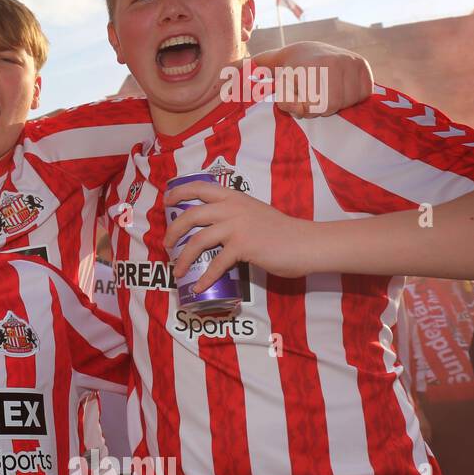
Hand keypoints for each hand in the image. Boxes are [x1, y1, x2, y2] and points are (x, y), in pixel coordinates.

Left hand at [163, 181, 319, 286]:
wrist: (306, 243)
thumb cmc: (282, 231)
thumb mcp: (254, 213)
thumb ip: (234, 215)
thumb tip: (212, 228)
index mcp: (234, 197)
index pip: (200, 187)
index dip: (179, 192)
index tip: (167, 201)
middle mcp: (232, 208)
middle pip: (191, 215)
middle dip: (173, 231)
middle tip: (166, 245)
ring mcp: (237, 227)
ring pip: (197, 240)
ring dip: (183, 258)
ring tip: (177, 271)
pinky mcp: (243, 246)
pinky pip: (216, 264)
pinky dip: (205, 278)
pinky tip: (199, 287)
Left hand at [249, 41, 372, 117]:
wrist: (314, 48)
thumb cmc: (288, 63)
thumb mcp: (268, 65)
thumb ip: (248, 70)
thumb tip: (223, 77)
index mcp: (311, 64)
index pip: (312, 108)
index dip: (300, 108)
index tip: (293, 96)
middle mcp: (335, 61)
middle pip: (328, 108)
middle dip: (315, 107)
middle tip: (309, 94)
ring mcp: (353, 63)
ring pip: (344, 104)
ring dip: (332, 104)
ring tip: (323, 90)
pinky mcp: (365, 68)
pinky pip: (361, 97)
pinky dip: (350, 98)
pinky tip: (339, 88)